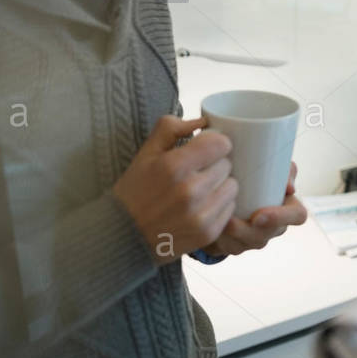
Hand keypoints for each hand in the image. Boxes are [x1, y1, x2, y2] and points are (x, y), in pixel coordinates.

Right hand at [113, 115, 236, 264]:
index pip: (221, 143)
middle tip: (197, 172)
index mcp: (174, 166)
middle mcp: (190, 191)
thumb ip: (171, 128)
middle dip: (215, 164)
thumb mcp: (145, 153)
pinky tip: (200, 206)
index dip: (214, 143)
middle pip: (227, 164)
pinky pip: (230, 208)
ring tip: (200, 189)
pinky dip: (219, 205)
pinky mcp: (208, 233)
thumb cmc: (136, 190)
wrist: (123, 236)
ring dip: (220, 185)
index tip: (205, 148)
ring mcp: (200, 215)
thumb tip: (203, 120)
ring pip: (233, 186)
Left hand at [201, 161, 306, 257]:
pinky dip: (219, 238)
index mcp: (289, 208)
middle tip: (230, 221)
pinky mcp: (238, 246)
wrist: (230, 191)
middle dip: (248, 230)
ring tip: (214, 221)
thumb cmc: (257, 177)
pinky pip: (229, 247)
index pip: (297, 216)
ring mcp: (257, 239)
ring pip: (246, 243)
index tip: (258, 215)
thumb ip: (286, 170)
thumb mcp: (272, 167)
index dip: (281, 217)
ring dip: (229, 234)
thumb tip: (289, 187)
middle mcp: (275, 226)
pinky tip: (209, 227)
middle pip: (267, 233)